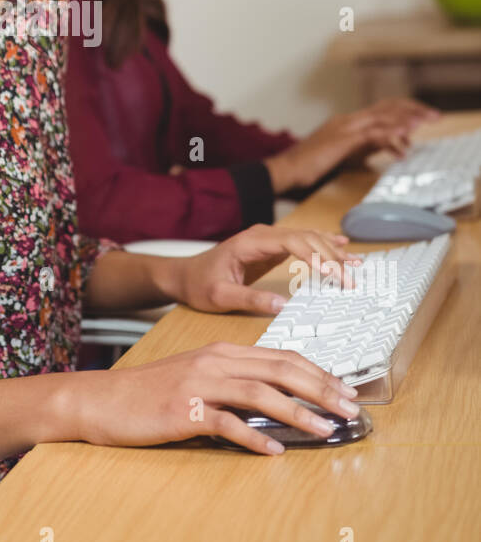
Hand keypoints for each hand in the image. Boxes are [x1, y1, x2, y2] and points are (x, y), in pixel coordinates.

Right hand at [68, 343, 361, 454]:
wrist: (100, 399)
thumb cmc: (149, 393)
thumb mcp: (195, 375)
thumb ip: (233, 381)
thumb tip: (278, 399)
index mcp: (221, 351)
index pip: (282, 357)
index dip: (319, 374)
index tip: (346, 392)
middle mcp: (214, 361)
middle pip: (280, 370)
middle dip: (322, 390)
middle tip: (351, 409)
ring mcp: (198, 385)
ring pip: (260, 393)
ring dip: (299, 413)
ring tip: (325, 431)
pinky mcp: (182, 412)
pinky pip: (225, 424)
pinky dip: (253, 438)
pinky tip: (274, 451)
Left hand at [157, 223, 361, 316]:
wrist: (185, 275)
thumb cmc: (199, 285)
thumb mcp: (219, 297)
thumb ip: (249, 299)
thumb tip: (282, 305)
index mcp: (250, 243)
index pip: (292, 243)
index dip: (316, 257)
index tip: (334, 275)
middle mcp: (262, 235)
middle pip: (306, 238)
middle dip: (331, 257)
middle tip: (352, 279)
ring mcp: (268, 238)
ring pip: (308, 238)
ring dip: (333, 250)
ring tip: (357, 263)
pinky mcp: (271, 246)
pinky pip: (302, 242)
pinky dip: (324, 246)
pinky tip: (342, 246)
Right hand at [265, 98, 438, 193]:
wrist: (285, 171)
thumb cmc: (308, 168)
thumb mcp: (342, 155)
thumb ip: (363, 149)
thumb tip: (385, 147)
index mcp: (347, 122)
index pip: (382, 110)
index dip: (404, 111)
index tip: (421, 120)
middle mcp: (348, 120)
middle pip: (387, 107)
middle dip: (413, 109)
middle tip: (434, 116)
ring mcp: (344, 128)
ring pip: (382, 117)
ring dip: (406, 119)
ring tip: (425, 124)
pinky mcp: (342, 140)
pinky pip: (371, 133)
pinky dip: (390, 134)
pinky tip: (403, 138)